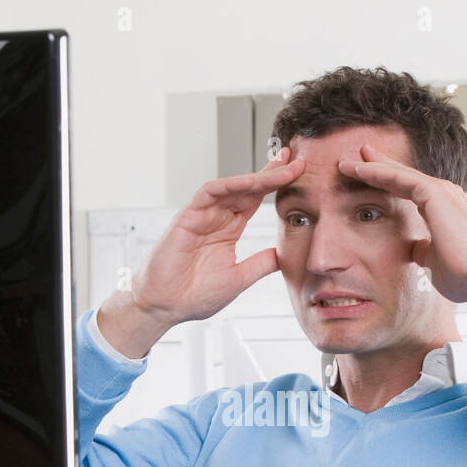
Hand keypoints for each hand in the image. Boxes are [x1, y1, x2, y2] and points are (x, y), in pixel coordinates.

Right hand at [96, 148, 304, 355]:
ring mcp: (201, 215)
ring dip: (258, 177)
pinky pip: (210, 193)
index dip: (276, 186)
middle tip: (296, 158)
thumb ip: (260, 264)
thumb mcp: (239, 278)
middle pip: (247, 188)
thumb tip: (283, 254)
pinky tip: (252, 181)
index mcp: (228, 229)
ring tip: (282, 168)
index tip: (299, 173)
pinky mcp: (187, 217)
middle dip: (272, 173)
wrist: (167, 308)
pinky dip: (230, 185)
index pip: (255, 200)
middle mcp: (216, 218)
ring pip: (232, 187)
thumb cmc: (196, 296)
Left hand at [337, 144, 466, 302]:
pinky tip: (358, 170)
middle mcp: (443, 195)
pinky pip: (399, 178)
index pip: (409, 190)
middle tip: (355, 158)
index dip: (387, 182)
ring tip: (347, 163)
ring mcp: (439, 192)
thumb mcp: (434, 260)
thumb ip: (423, 249)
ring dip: (371, 167)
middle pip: (403, 176)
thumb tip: (414, 248)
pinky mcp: (433, 193)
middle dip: (378, 167)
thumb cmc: (463, 273)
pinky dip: (377, 172)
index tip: (367, 177)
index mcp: (443, 209)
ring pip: (398, 174)